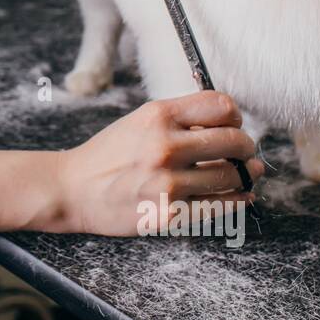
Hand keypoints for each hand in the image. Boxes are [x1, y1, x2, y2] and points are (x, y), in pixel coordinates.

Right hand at [56, 91, 263, 235]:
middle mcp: (165, 146)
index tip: (233, 123)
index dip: (234, 115)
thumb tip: (226, 122)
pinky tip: (241, 196)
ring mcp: (168, 182)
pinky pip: (221, 207)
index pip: (220, 105)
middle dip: (246, 147)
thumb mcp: (138, 121)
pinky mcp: (170, 214)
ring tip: (247, 173)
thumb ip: (178, 118)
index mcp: (158, 115)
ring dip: (246, 174)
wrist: (72, 189)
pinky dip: (238, 200)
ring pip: (232, 176)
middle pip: (234, 140)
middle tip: (246, 152)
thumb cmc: (107, 155)